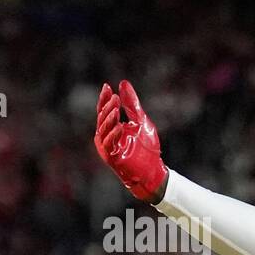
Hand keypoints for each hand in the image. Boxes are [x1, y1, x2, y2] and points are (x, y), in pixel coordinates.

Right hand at [94, 80, 167, 202]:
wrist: (153, 171)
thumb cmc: (147, 148)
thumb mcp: (140, 121)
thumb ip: (131, 104)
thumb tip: (123, 83)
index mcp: (111, 127)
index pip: (104, 110)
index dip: (104, 98)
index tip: (107, 86)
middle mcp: (105, 136)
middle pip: (102, 118)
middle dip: (107, 107)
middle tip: (114, 96)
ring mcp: (106, 147)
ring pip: (103, 130)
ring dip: (109, 119)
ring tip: (115, 109)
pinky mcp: (111, 157)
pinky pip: (109, 144)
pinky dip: (113, 135)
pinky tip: (119, 126)